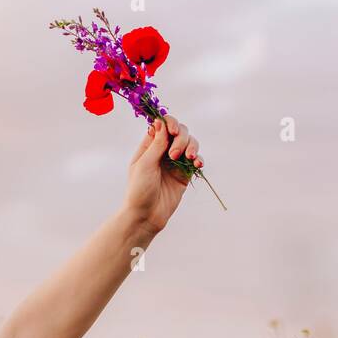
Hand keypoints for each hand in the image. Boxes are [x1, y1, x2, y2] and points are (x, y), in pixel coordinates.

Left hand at [123, 114, 201, 232]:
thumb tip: (161, 121)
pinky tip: (197, 164)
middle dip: (181, 138)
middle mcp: (163, 152)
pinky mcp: (184, 174)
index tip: (172, 131)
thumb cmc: (139, 190)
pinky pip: (195, 160)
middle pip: (179, 132)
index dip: (170, 123)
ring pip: (190, 144)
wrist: (146, 216)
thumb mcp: (145, 164)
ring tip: (189, 159)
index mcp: (149, 146)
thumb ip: (156, 143)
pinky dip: (198, 159)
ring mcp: (175, 162)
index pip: (163, 125)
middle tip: (174, 154)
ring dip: (192, 147)